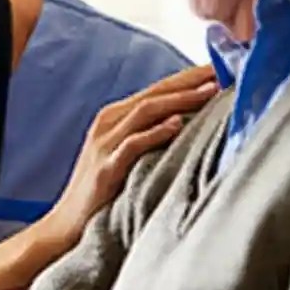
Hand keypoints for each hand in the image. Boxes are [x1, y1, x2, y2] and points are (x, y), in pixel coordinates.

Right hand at [41, 65, 218, 245]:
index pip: (157, 89)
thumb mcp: (124, 154)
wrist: (67, 224)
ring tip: (209, 91)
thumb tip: (187, 120)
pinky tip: (177, 125)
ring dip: (180, 99)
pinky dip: (155, 132)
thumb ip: (147, 134)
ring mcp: (104, 145)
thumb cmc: (102, 191)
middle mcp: (108, 123)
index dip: (188, 77)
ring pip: (145, 111)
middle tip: (223, 69)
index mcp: (114, 117)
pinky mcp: (105, 169)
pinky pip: (132, 145)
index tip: (221, 66)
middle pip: (154, 93)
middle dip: (190, 80)